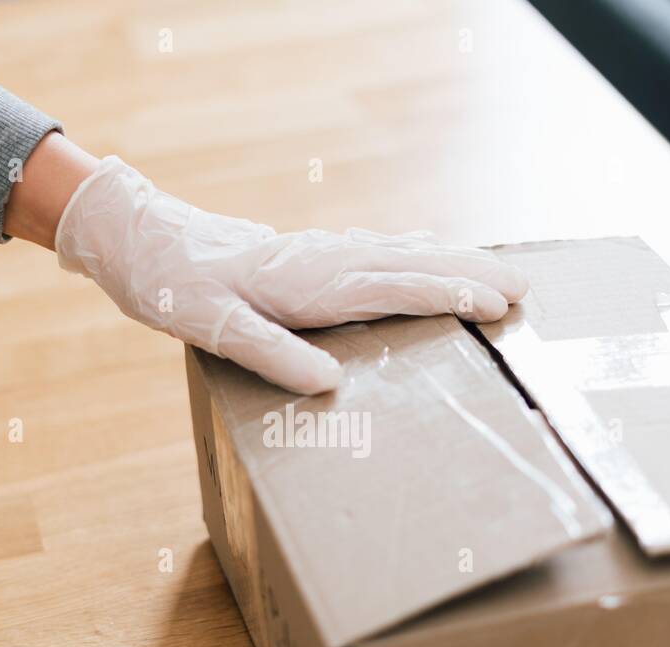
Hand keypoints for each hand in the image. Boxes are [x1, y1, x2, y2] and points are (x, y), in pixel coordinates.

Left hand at [54, 156, 529, 393]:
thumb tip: (329, 384)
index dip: (452, 295)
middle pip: (413, 263)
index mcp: (311, 283)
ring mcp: (320, 256)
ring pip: (400, 255)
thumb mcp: (212, 327)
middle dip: (471, 275)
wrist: (143, 240)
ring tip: (498, 273)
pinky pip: (378, 254)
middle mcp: (325, 263)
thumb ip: (271, 353)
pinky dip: (416, 257)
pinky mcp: (310, 257)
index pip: (397, 287)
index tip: (502, 302)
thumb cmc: (175, 286)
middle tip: (527, 287)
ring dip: (451, 263)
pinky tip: (426, 257)